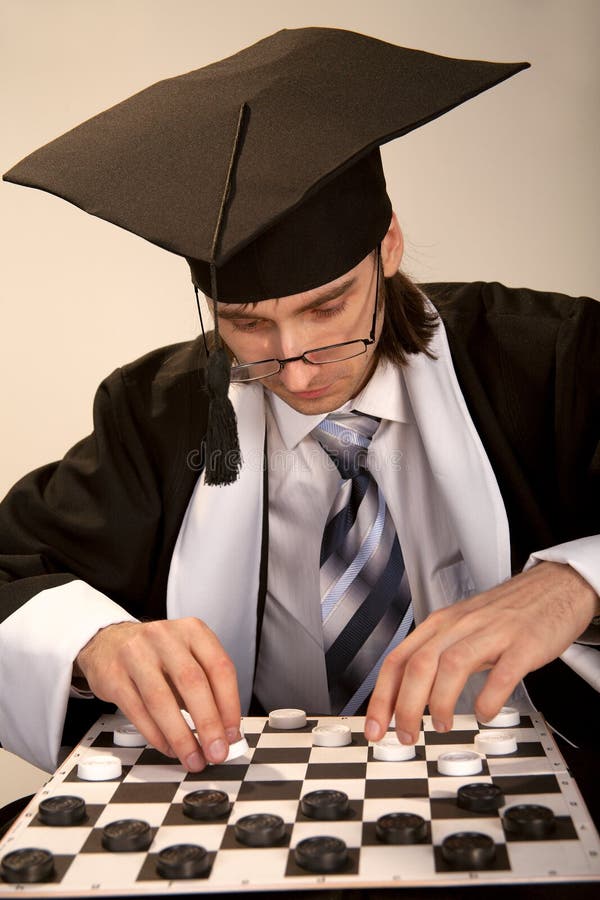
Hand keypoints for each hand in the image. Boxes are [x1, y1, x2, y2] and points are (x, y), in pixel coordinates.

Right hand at [74, 618, 240, 771]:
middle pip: (192, 683)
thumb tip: (224, 731)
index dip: (230, 705)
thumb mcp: (186, 657)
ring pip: (162, 701)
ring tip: (193, 758)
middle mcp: (165, 637)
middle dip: (208, 724)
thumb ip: (207, 688)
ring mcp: (136, 654)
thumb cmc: (156, 654)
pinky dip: (156, 735)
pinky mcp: (113, 675)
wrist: (109, 642)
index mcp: (192, 631)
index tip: (233, 734)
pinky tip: (168, 747)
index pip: (219, 668)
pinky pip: (137, 711)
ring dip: (181, 737)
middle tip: (216, 752)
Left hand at [365, 562, 598, 743]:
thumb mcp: (461, 628)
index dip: (381, 697)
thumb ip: (436, 658)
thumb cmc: (506, 613)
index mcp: (440, 624)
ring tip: (442, 726)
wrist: (554, 587)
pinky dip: (489, 698)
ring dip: (440, 701)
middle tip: (406, 735)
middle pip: (419, 664)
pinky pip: (501, 673)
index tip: (374, 727)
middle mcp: (460, 625)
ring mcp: (492, 633)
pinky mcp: (523, 644)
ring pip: (452, 665)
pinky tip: (485, 714)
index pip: (398, 660)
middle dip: (406, 706)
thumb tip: (407, 696)